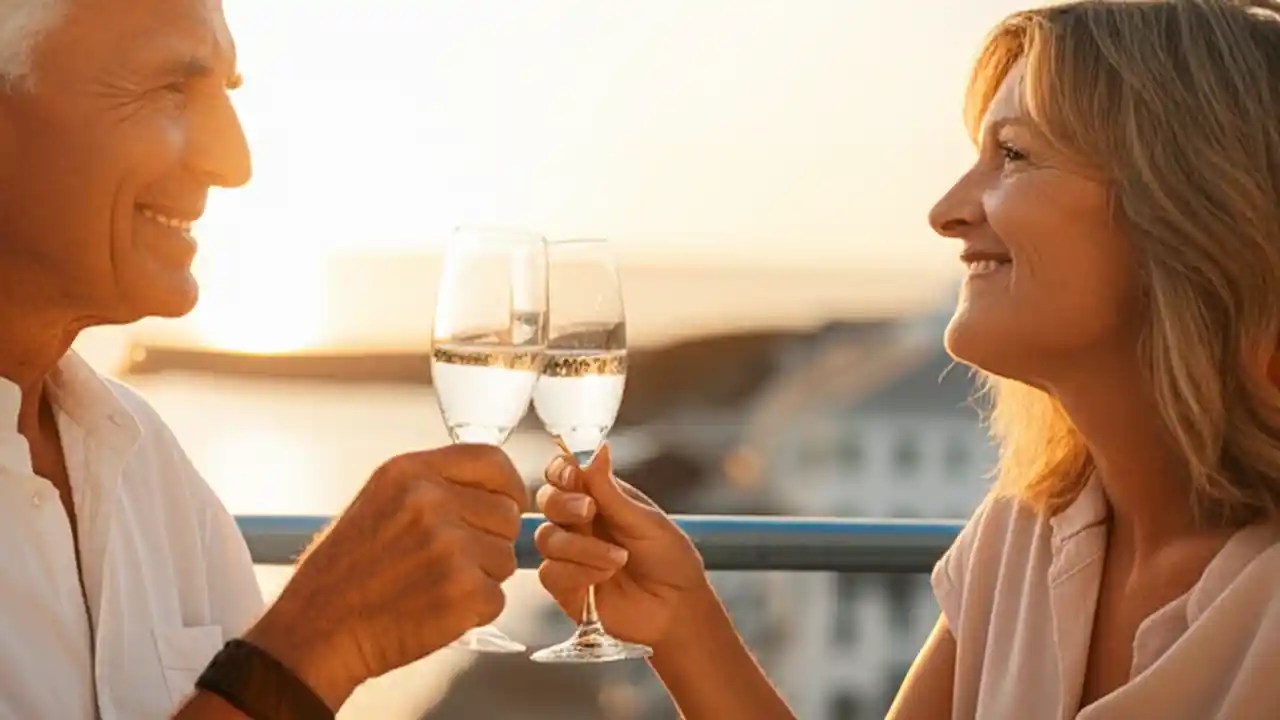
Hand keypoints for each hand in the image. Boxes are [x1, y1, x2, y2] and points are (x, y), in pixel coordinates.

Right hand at [245, 444, 527, 710]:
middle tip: (448, 562)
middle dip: (490, 540)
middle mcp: (431, 501)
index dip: (508, 486)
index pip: (491, 460)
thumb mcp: (380, 501)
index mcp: (409, 472)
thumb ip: (435, 487)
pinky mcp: (463, 591)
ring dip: (482, 577)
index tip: (510, 503)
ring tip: (433, 585)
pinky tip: (435, 610)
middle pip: (507, 514)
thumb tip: (498, 493)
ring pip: (506, 558)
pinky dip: (474, 611)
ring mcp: (450, 546)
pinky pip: (498, 598)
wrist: (317, 631)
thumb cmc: (345, 572)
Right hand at [535, 444, 707, 648]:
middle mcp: (579, 523)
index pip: (564, 473)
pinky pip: (551, 573)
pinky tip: (604, 577)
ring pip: (546, 537)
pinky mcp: (566, 588)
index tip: (574, 473)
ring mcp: (570, 555)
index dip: (561, 470)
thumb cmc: (670, 560)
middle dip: (564, 503)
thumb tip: (597, 450)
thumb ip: (611, 492)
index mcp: (599, 498)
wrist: (678, 608)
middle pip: (546, 500)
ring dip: (581, 546)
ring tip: (619, 558)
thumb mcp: (645, 521)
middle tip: (589, 511)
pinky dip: (578, 572)